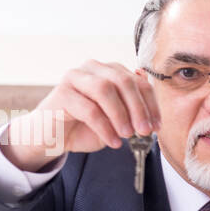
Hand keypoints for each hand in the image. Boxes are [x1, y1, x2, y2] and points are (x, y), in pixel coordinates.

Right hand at [3, 60, 161, 171]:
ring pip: (104, 89)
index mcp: (109, 71)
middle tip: (146, 131)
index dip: (151, 104)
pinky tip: (113, 142)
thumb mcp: (116, 120)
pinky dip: (105, 128)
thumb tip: (153, 113)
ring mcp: (75, 77)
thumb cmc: (86, 127)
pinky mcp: (61, 93)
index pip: (137, 81)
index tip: (157, 126)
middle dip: (138, 107)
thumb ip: (132, 112)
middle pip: (122, 80)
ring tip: (129, 135)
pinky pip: (89, 109)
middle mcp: (92, 68)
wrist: (52, 137)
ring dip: (121, 114)